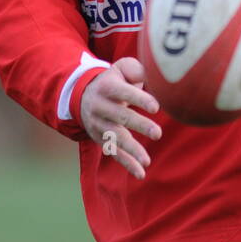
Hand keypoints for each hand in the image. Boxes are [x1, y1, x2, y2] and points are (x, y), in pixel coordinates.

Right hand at [80, 57, 161, 180]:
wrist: (83, 95)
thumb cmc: (113, 80)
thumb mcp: (120, 69)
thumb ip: (135, 69)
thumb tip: (151, 77)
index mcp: (107, 87)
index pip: (124, 92)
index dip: (139, 98)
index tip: (156, 107)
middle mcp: (100, 107)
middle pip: (120, 117)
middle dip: (139, 125)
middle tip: (157, 133)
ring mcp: (99, 125)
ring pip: (116, 138)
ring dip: (131, 150)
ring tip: (146, 160)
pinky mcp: (101, 139)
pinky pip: (114, 153)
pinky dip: (127, 164)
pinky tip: (141, 173)